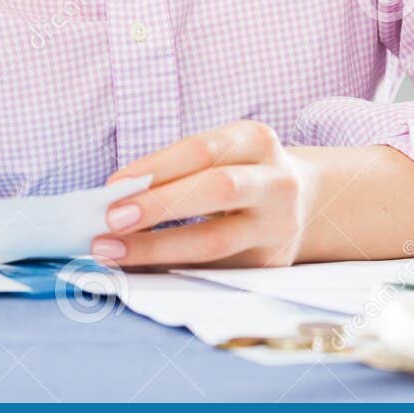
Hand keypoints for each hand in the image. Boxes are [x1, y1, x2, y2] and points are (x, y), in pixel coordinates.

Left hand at [92, 120, 313, 267]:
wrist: (302, 204)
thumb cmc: (240, 173)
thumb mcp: (223, 156)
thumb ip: (178, 171)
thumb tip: (114, 197)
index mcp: (256, 141)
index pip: (202, 150)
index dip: (157, 167)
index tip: (113, 185)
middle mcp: (275, 182)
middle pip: (217, 190)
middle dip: (160, 205)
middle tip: (112, 220)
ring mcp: (278, 227)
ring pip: (216, 241)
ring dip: (157, 247)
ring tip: (113, 250)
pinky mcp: (269, 265)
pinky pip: (213, 271)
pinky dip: (171, 270)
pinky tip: (139, 270)